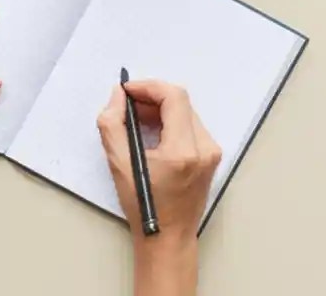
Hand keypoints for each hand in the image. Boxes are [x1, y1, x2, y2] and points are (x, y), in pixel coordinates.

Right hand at [98, 81, 221, 242]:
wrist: (168, 237)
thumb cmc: (144, 207)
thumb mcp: (119, 166)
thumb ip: (113, 126)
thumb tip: (117, 96)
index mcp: (184, 150)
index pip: (174, 98)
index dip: (148, 87)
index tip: (127, 91)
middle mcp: (204, 147)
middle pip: (181, 103)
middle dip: (152, 97)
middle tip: (127, 104)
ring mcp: (212, 151)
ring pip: (187, 113)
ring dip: (161, 109)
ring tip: (136, 118)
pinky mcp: (211, 156)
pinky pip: (191, 127)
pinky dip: (171, 122)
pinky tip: (152, 131)